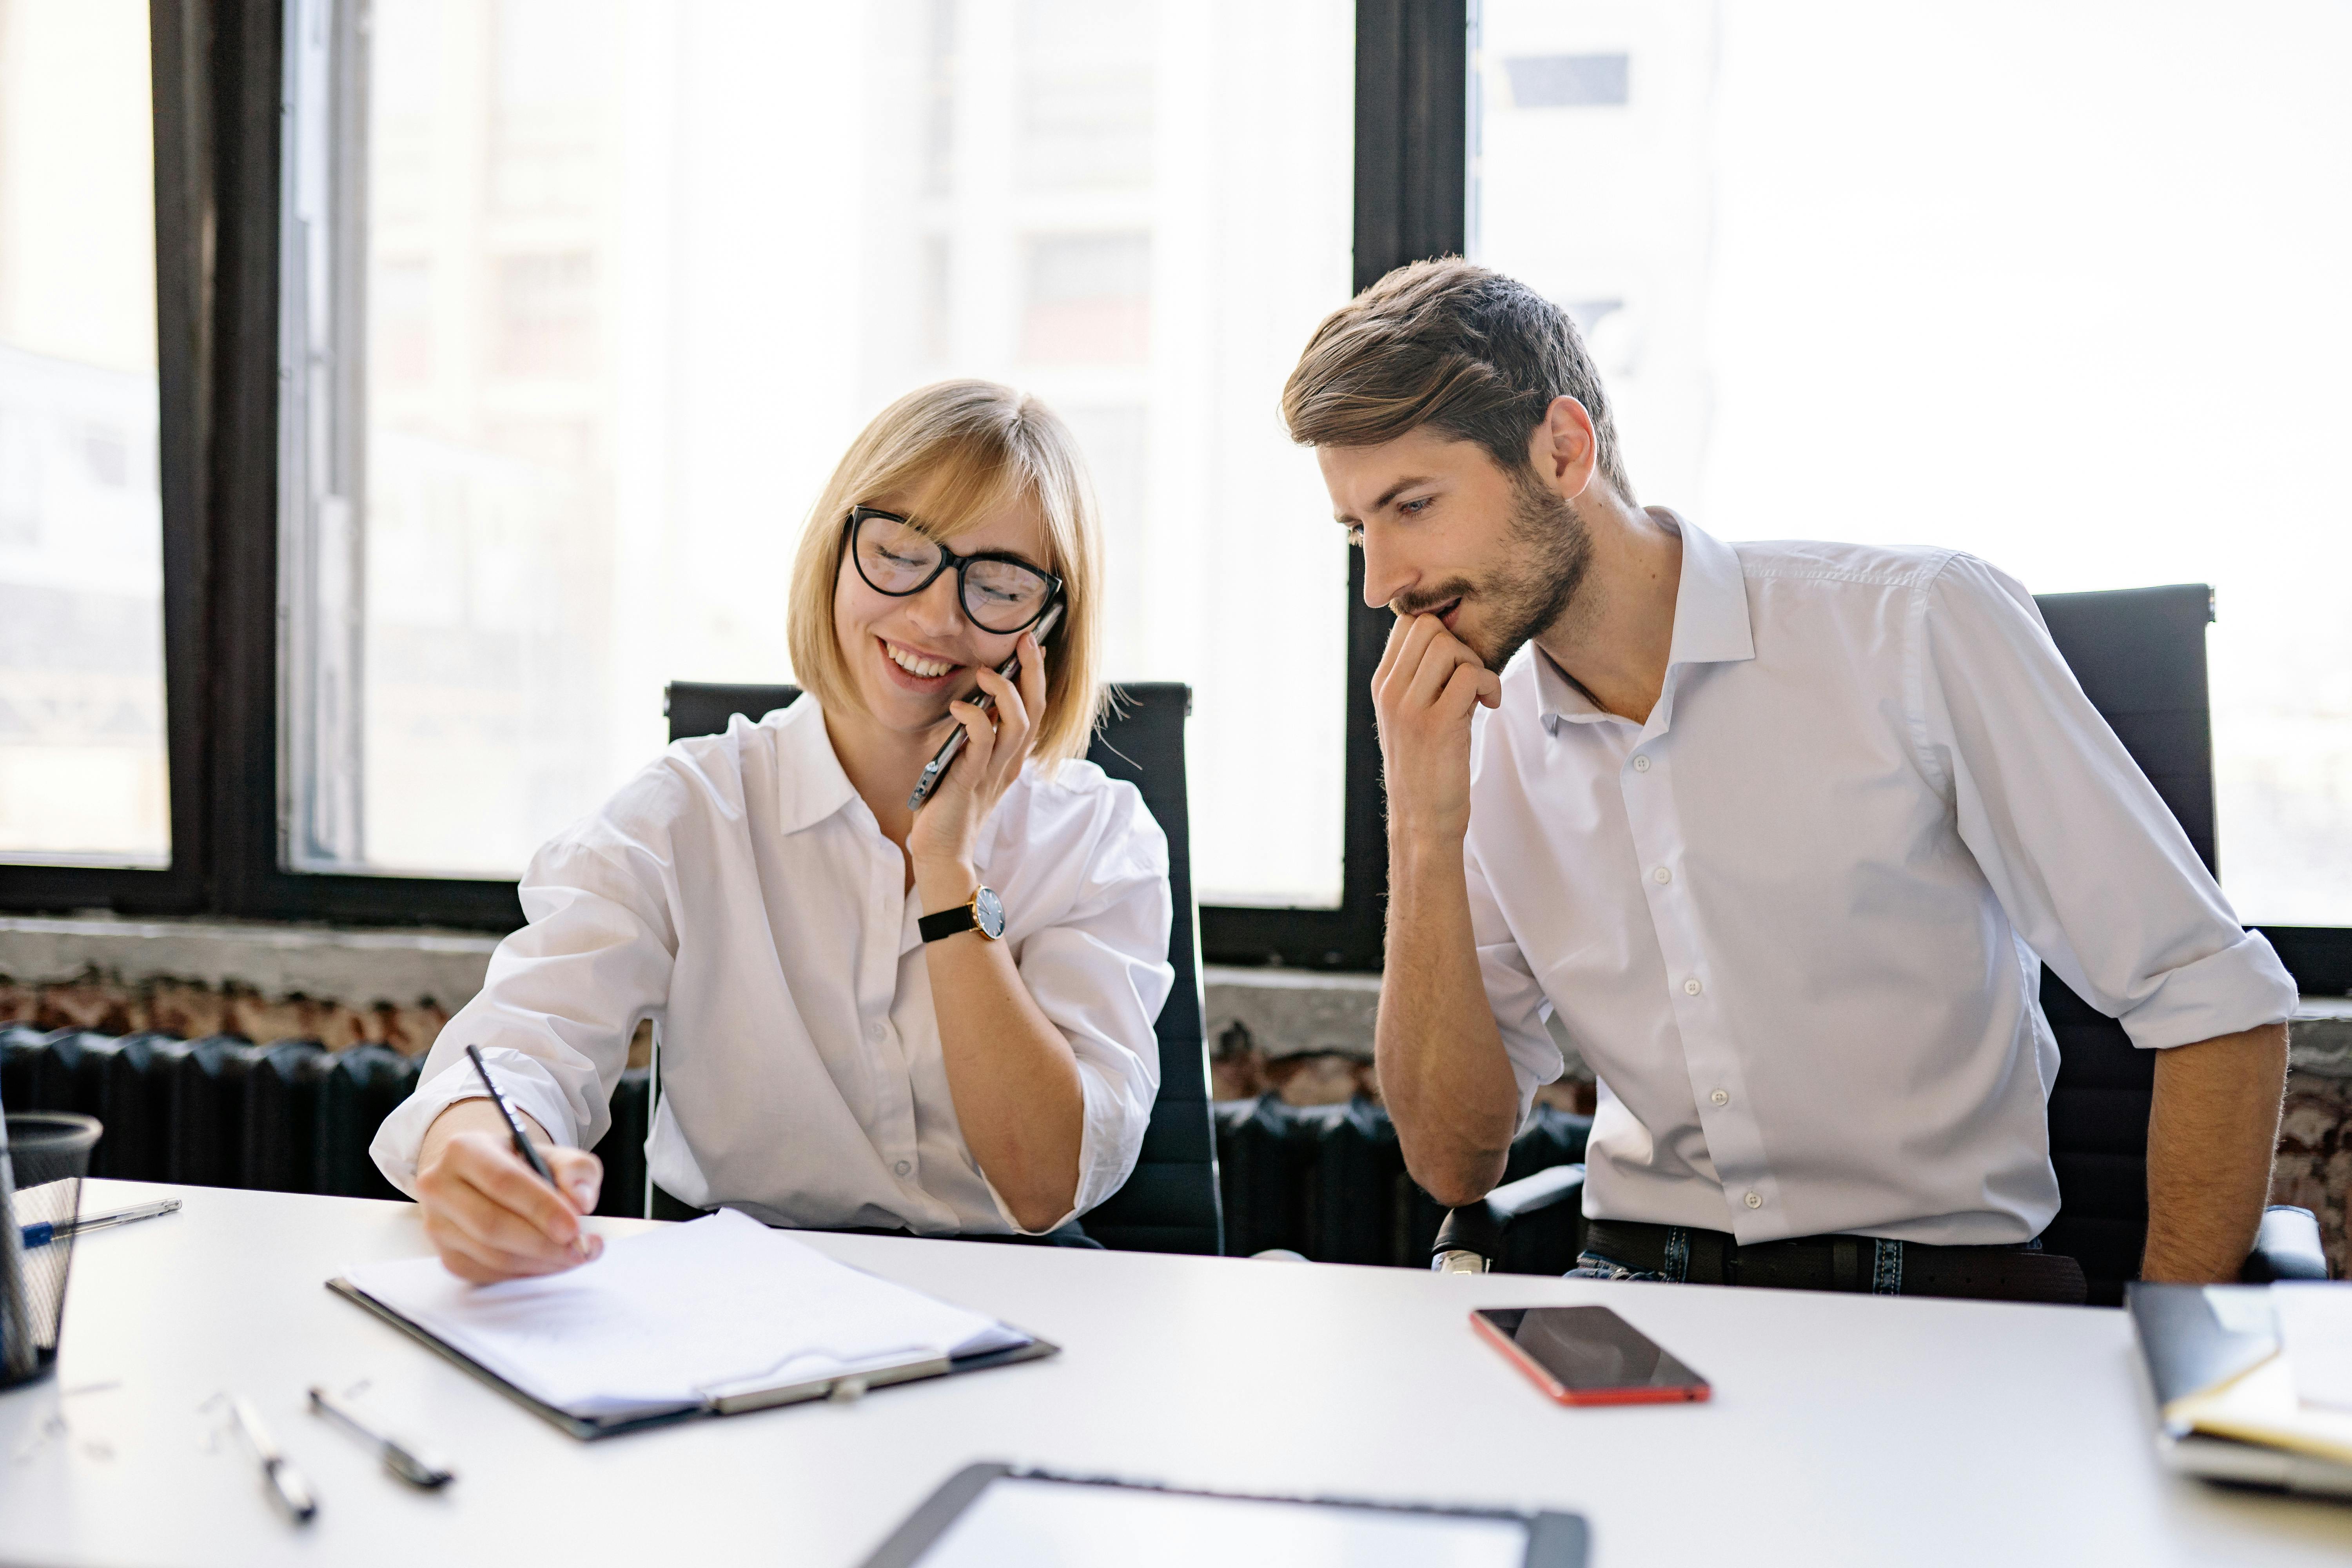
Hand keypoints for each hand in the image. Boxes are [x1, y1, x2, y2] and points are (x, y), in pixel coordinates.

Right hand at [414, 1099, 604, 1283]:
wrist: (487, 1180)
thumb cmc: (523, 1167)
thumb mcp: (556, 1155)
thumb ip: (576, 1169)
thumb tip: (580, 1201)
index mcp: (464, 1149)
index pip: (503, 1181)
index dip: (541, 1208)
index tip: (574, 1227)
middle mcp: (440, 1186)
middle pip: (492, 1224)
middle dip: (543, 1242)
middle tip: (579, 1248)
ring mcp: (437, 1224)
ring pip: (490, 1255)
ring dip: (538, 1262)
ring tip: (572, 1255)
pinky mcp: (446, 1255)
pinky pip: (487, 1273)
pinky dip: (525, 1273)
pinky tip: (548, 1262)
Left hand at [905, 630, 1048, 877]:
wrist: (941, 850)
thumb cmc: (948, 804)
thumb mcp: (965, 760)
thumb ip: (974, 735)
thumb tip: (974, 698)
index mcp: (1010, 757)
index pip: (1034, 710)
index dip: (1035, 676)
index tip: (1028, 644)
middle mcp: (1009, 763)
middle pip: (1035, 711)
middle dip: (1032, 672)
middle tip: (1023, 641)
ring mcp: (992, 772)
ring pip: (1017, 725)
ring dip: (1004, 693)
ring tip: (985, 671)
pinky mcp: (971, 780)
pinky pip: (981, 743)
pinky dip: (974, 720)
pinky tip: (960, 707)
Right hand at [1373, 612, 1502, 847]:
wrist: (1422, 819)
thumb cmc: (1425, 767)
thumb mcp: (1410, 716)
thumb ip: (1421, 679)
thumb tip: (1449, 639)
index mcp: (1382, 686)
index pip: (1406, 624)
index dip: (1440, 631)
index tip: (1457, 661)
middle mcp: (1390, 691)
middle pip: (1427, 627)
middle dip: (1459, 644)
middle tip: (1469, 677)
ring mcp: (1410, 707)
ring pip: (1449, 646)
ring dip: (1475, 664)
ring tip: (1479, 693)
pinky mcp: (1438, 724)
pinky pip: (1471, 675)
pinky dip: (1490, 684)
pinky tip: (1490, 704)